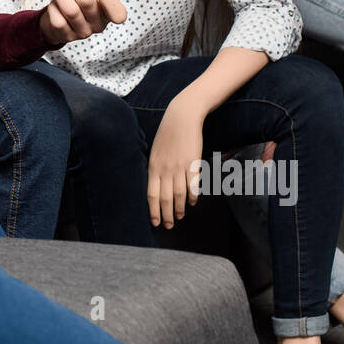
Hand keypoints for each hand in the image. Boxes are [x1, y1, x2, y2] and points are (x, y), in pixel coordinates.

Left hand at [38, 0, 128, 45]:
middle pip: (87, 2)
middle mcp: (97, 23)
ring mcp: (81, 31)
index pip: (119, 15)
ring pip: (70, 11)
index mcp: (108, 10)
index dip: (110, 1)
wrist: (58, 17)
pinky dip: (52, 7)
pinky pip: (58, 21)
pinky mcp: (65, 36)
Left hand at [147, 94, 205, 229]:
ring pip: (179, 194)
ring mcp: (179, 166)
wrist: (182, 117)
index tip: (154, 222)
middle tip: (168, 226)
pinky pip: (192, 184)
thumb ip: (155, 167)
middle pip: (165, 198)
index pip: (151, 194)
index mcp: (153, 166)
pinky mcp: (192, 162)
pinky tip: (191, 202)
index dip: (153, 210)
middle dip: (166, 214)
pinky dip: (192, 196)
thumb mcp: (155, 150)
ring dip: (179, 208)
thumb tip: (155, 184)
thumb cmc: (167, 133)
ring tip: (180, 216)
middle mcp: (165, 169)